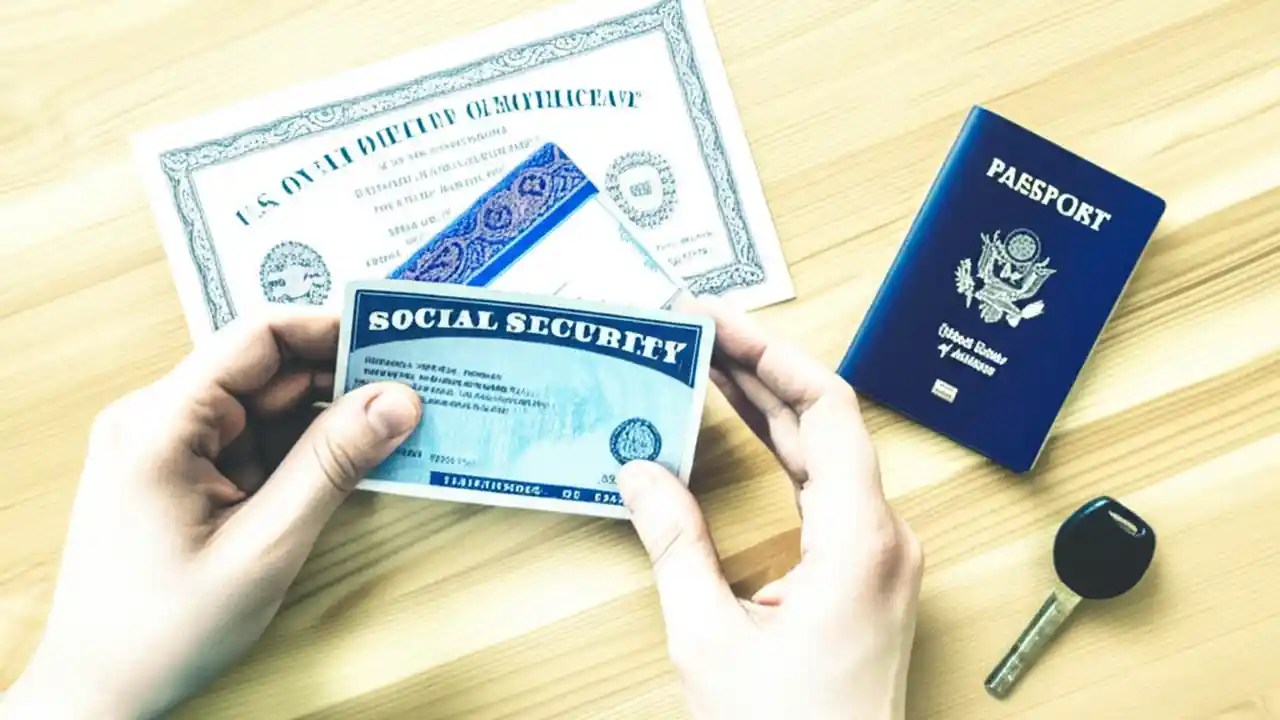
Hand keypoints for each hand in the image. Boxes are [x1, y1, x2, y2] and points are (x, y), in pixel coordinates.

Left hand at [1, 316, 420, 719]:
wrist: (101, 693)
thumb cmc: (167, 628)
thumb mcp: (265, 546)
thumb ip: (332, 465)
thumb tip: (398, 400)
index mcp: (160, 423)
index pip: (255, 339)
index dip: (329, 330)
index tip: (396, 339)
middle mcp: (158, 420)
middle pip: (265, 371)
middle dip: (340, 378)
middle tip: (415, 389)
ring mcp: (167, 448)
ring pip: (265, 408)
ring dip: (327, 418)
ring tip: (395, 428)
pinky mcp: (182, 475)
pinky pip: (254, 443)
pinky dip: (303, 451)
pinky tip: (351, 464)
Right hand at [616, 302, 922, 719]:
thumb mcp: (709, 637)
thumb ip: (676, 544)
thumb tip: (642, 471)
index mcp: (858, 540)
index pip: (827, 409)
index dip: (772, 355)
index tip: (720, 324)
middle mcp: (884, 540)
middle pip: (826, 425)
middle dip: (762, 373)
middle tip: (700, 333)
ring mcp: (880, 560)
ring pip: (827, 458)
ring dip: (772, 411)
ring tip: (712, 367)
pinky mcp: (866, 580)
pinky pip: (828, 495)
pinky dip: (784, 458)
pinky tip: (746, 437)